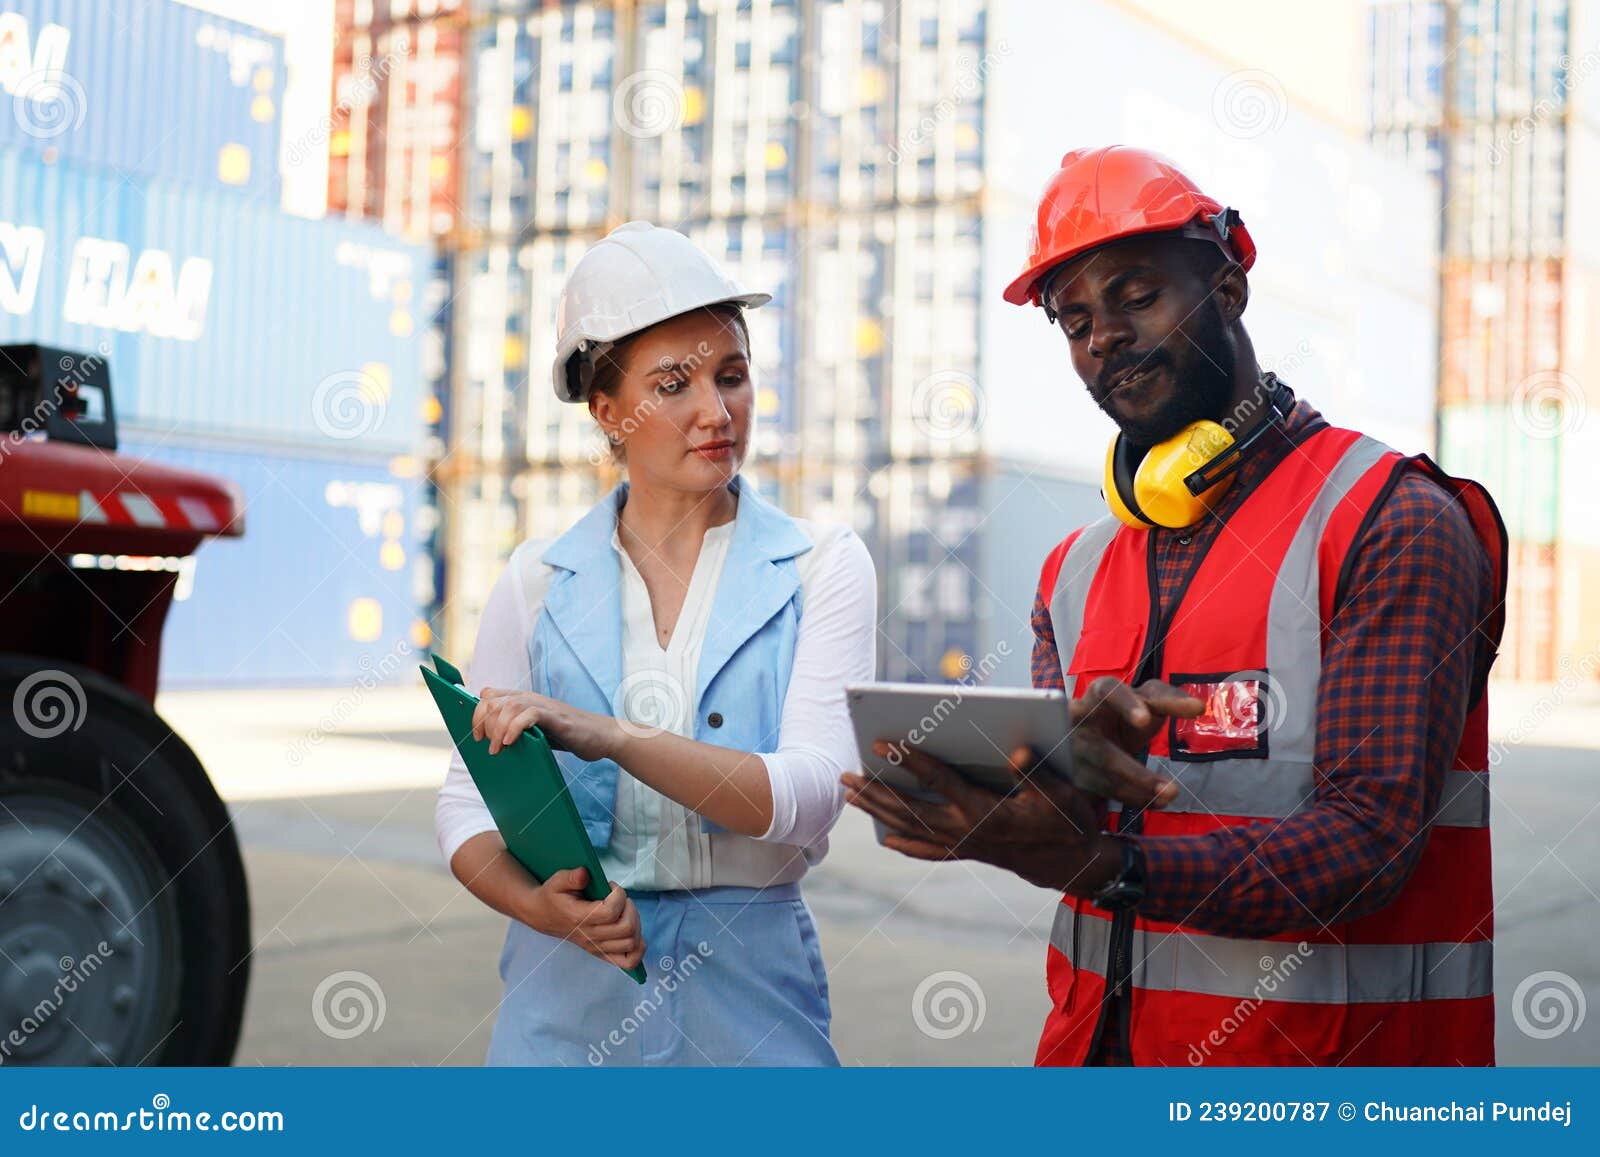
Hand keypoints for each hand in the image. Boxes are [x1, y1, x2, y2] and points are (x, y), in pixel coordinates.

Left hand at [472, 688, 619, 760]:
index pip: (490, 695)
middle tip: (485, 743)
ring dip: (497, 728)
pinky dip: (515, 727)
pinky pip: (529, 714)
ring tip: (496, 748)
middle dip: (482, 722)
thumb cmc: (569, 735)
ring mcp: (544, 706)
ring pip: (509, 706)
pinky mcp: (556, 717)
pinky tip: (510, 742)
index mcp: (525, 700)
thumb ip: (518, 727)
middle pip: (494, 700)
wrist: (601, 736)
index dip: (477, 713)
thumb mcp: (537, 730)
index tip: (477, 735)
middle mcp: (531, 698)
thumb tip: (493, 740)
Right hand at [519, 867, 645, 971]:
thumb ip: (572, 877)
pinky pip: (628, 962)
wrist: (543, 915)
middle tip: (620, 899)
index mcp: (579, 918)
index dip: (618, 895)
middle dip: (630, 908)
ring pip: (631, 943)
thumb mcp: (558, 880)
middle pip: (627, 928)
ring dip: (635, 924)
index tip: (611, 887)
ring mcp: (597, 947)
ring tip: (624, 912)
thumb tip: (585, 874)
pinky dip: (637, 948)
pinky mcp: (602, 953)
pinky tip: (632, 932)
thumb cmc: (553, 896)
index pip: (611, 913)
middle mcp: (590, 937)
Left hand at [841, 742, 1123, 894]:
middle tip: (846, 775)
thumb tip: (1017, 749)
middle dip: (876, 791)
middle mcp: (966, 830)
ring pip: (912, 828)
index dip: (911, 760)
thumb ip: (1035, 772)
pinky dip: (907, 844)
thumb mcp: (1060, 792)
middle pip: (911, 809)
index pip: (939, 781)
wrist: (1074, 863)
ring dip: (880, 811)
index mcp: (985, 810)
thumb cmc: (1067, 821)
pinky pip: (930, 851)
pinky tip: (888, 839)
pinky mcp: (969, 852)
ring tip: (852, 794)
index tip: (884, 742)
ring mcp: (964, 844)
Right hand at [1064, 677, 1203, 807]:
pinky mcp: (1075, 775)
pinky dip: (1132, 798)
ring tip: (1169, 796)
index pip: (1107, 692)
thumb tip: (1199, 707)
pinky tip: (1156, 801)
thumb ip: (1171, 700)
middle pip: (1102, 751)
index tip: (1145, 720)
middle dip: (1135, 774)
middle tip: (1172, 789)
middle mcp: (1078, 722)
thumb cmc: (1123, 711)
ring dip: (1137, 791)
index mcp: (1098, 694)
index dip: (1124, 705)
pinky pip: (1103, 791)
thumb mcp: (1146, 699)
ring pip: (1103, 778)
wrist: (1090, 732)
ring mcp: (1072, 751)